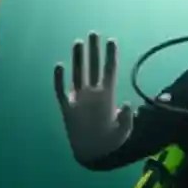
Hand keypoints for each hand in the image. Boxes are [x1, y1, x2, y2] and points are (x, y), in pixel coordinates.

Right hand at [53, 32, 133, 162]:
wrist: (93, 154)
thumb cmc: (110, 143)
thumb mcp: (123, 132)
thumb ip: (126, 119)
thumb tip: (127, 104)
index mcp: (108, 96)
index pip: (109, 71)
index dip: (110, 56)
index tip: (111, 41)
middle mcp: (93, 93)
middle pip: (93, 67)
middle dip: (94, 51)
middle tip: (93, 33)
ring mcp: (80, 99)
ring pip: (78, 74)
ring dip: (78, 59)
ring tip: (78, 42)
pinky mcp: (68, 109)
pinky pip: (61, 91)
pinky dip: (59, 79)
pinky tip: (59, 66)